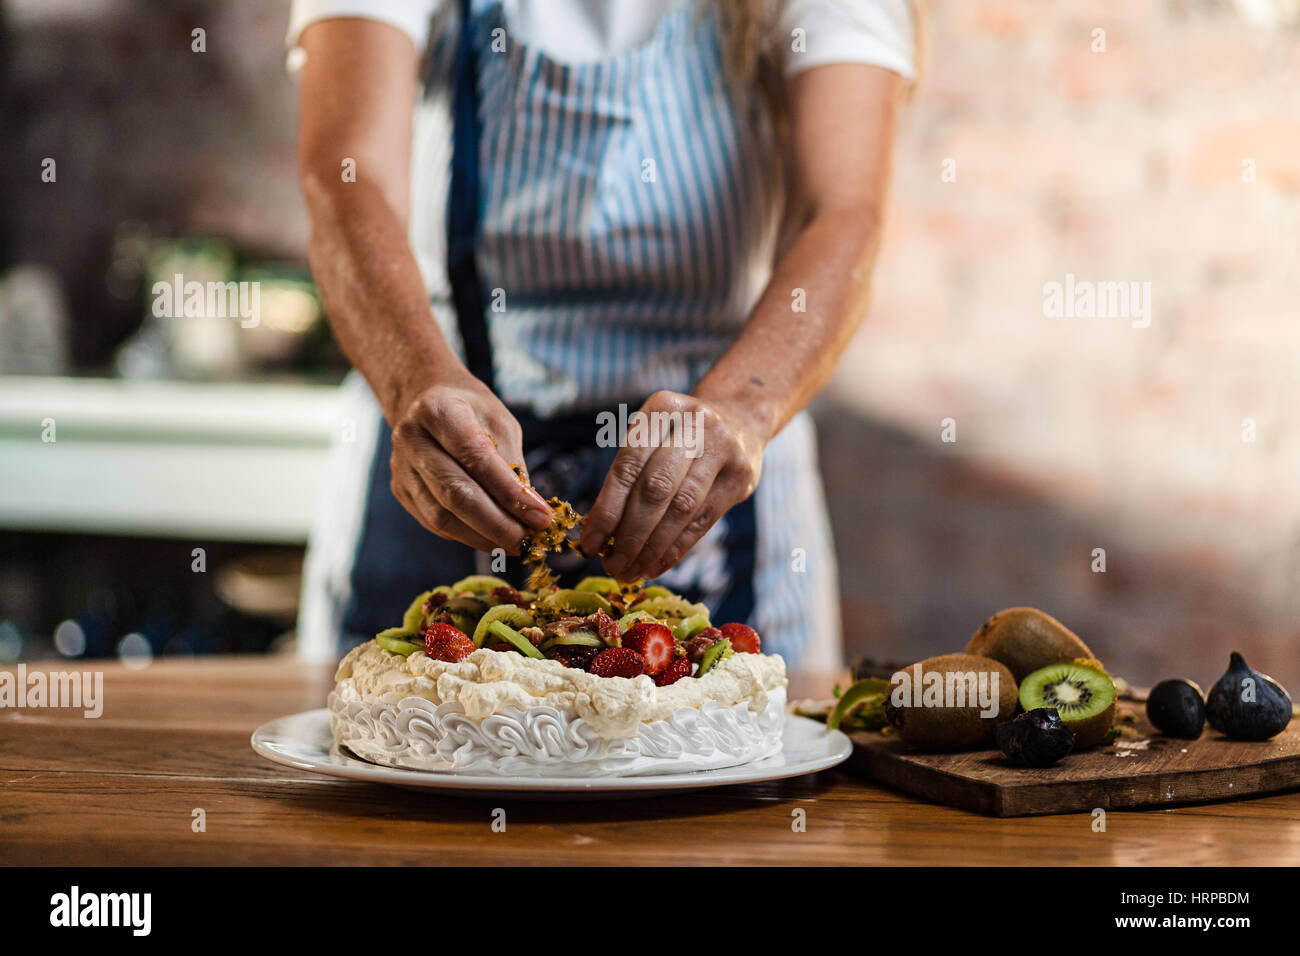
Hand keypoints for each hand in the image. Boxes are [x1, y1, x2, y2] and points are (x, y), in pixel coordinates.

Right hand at [389, 373, 553, 552]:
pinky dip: (466, 535)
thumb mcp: (499, 422)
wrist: (423, 398)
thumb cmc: (469, 409)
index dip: (510, 493)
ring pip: (441, 517)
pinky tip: (490, 538)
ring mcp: (401, 467)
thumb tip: (530, 513)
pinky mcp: (401, 490)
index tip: (541, 517)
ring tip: (514, 544)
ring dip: (482, 537)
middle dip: (497, 525)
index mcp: (438, 410)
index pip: (476, 458)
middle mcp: (412, 439)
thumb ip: (511, 464)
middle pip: (455, 493)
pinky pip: (434, 523)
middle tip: (528, 542)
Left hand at [579, 391, 767, 580]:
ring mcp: (723, 448)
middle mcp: (696, 423)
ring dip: (652, 547)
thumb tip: (597, 534)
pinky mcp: (741, 476)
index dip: (607, 508)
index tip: (590, 543)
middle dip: (630, 533)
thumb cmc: (679, 437)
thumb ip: (628, 476)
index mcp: (663, 408)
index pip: (628, 465)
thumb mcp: (653, 437)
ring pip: (682, 508)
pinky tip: (655, 566)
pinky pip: (703, 521)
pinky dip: (675, 549)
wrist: (740, 420)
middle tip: (612, 564)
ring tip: (631, 570)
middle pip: (657, 488)